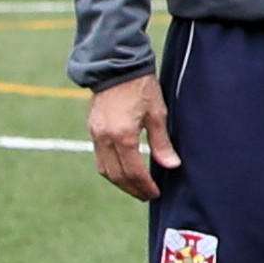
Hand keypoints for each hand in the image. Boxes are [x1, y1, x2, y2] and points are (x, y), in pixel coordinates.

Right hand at [87, 75, 176, 201]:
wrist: (117, 66)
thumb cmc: (142, 87)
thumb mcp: (158, 113)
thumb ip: (162, 142)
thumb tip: (171, 166)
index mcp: (123, 135)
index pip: (133, 170)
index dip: (145, 185)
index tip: (155, 193)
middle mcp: (105, 138)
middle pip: (116, 175)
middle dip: (132, 188)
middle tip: (146, 195)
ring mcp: (95, 134)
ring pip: (104, 169)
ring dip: (119, 182)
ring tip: (136, 187)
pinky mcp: (92, 129)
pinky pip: (99, 157)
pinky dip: (111, 169)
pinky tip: (123, 171)